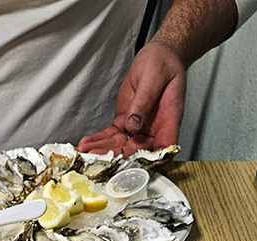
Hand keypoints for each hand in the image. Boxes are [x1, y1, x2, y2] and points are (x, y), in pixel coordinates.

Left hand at [78, 41, 185, 156]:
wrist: (156, 58)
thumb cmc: (162, 64)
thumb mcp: (154, 78)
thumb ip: (144, 101)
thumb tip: (134, 124)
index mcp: (169, 120)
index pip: (164, 147)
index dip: (150, 161)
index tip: (132, 165)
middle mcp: (154, 129)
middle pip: (136, 151)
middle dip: (116, 156)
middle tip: (97, 157)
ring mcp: (139, 129)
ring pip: (120, 146)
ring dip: (103, 150)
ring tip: (86, 152)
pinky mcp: (125, 124)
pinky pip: (111, 136)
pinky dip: (99, 140)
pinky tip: (86, 144)